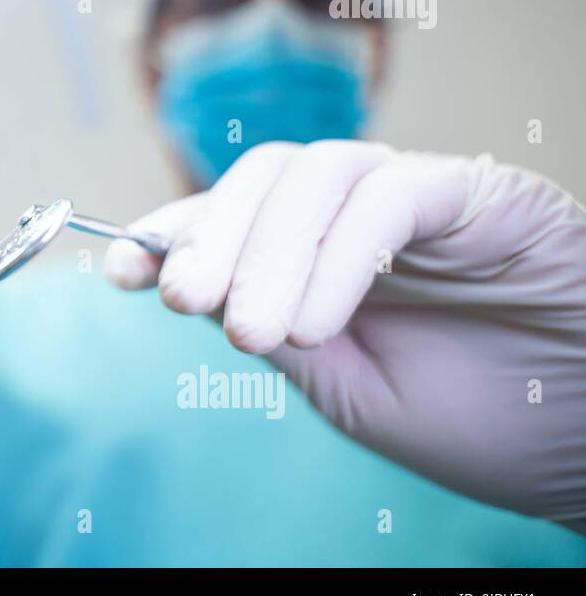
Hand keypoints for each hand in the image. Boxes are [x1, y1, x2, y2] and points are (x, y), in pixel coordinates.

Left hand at [104, 140, 585, 530]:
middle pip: (262, 179)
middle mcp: (360, 212)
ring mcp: (415, 193)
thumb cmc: (479, 421)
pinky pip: (388, 196)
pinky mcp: (474, 192)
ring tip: (249, 332)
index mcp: (323, 256)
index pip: (233, 217)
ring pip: (314, 175)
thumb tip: (185, 288)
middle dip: (209, 238)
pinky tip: (313, 323)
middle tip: (181, 303)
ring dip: (266, 251)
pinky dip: (338, 253)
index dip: (170, 234)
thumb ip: (275, 331)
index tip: (117, 271)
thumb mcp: (348, 388)